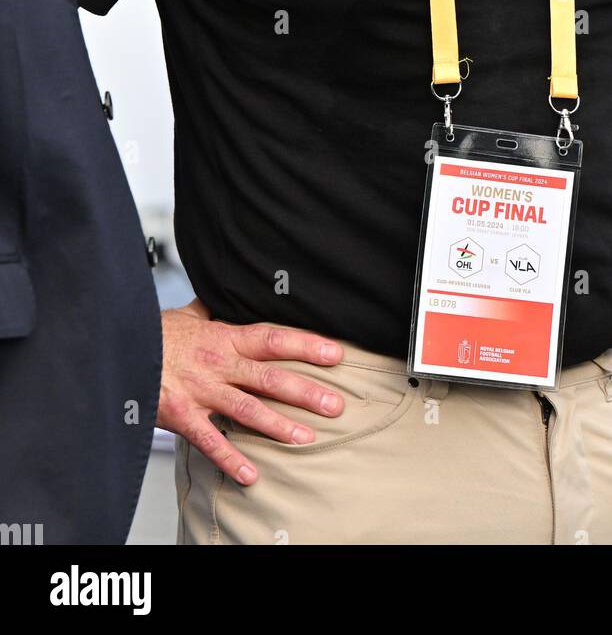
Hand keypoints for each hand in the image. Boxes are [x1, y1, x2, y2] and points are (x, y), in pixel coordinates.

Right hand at [158, 296, 344, 484]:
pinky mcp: (182, 416)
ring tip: (307, 438)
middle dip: (305, 391)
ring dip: (279, 425)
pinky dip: (230, 459)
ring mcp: (202, 391)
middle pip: (270, 377)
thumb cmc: (154, 333)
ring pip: (247, 409)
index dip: (306, 345)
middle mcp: (218, 364)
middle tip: (335, 405)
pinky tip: (251, 474)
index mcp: (224, 338)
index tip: (335, 354)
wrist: (118, 349)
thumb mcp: (187, 315)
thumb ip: (211, 311)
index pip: (273, 339)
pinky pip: (210, 441)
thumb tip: (224, 296)